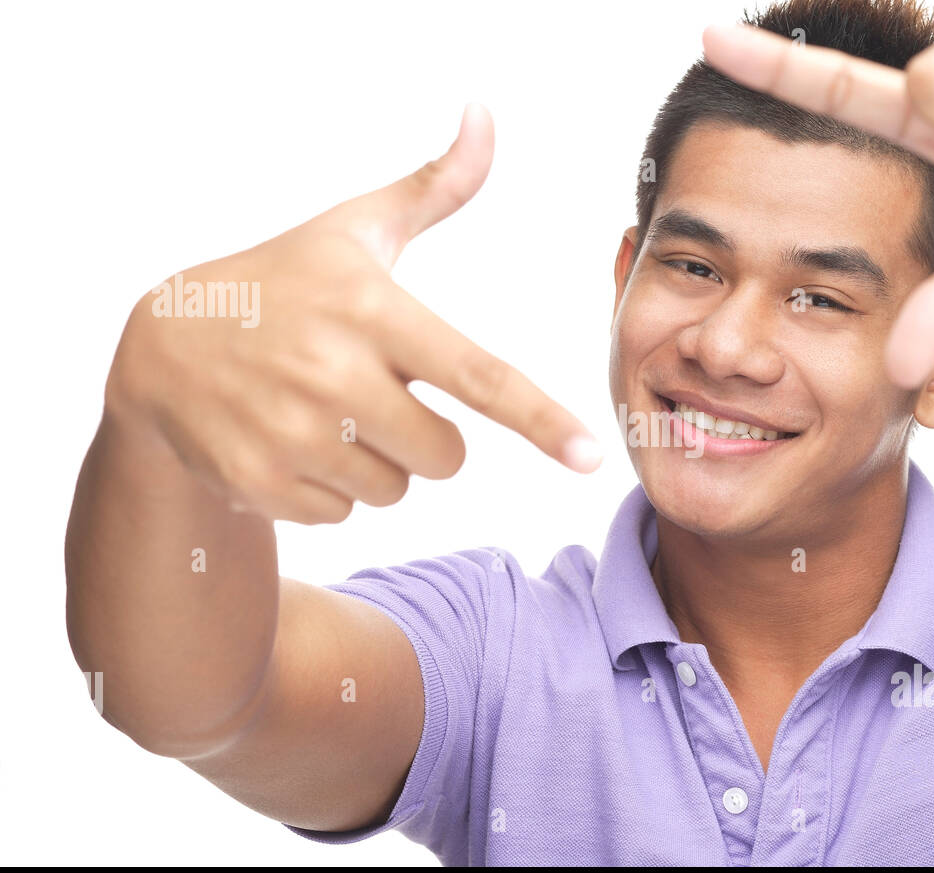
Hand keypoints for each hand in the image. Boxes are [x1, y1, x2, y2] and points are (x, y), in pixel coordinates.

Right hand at [106, 103, 602, 524]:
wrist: (161, 347)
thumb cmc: (285, 283)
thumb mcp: (353, 230)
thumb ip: (433, 188)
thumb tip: (484, 117)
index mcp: (371, 312)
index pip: (477, 375)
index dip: (540, 419)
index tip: (591, 455)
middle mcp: (333, 376)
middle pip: (445, 456)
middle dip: (427, 436)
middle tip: (374, 394)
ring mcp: (292, 436)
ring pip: (395, 489)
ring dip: (376, 463)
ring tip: (323, 413)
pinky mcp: (260, 483)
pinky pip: (344, 513)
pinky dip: (328, 487)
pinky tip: (288, 440)